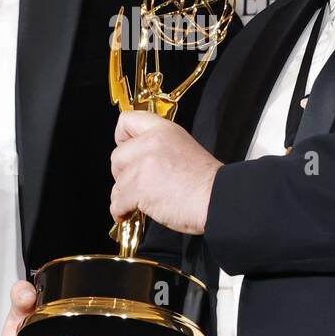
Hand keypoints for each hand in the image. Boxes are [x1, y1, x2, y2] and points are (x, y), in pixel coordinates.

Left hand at [110, 111, 219, 234]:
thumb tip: (138, 161)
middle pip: (117, 156)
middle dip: (122, 173)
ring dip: (124, 196)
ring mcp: (143, 165)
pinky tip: (128, 214)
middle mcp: (151, 143)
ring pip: (117, 183)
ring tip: (137, 203)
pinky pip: (117, 202)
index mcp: (163, 130)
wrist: (217, 199)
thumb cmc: (206, 182)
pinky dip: (120, 211)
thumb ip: (159, 148)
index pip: (126, 121)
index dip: (121, 139)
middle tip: (135, 183)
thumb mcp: (184, 148)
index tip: (125, 151)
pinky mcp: (139, 188)